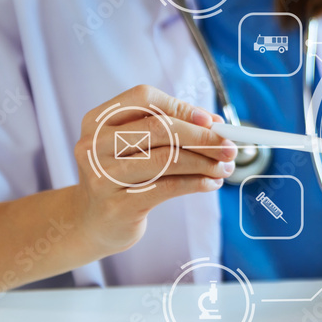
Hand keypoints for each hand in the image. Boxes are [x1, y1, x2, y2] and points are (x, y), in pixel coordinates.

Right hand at [71, 85, 235, 254]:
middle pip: (159, 129)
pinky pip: (167, 188)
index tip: (211, 120)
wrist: (91, 222)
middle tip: (229, 146)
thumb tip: (216, 123)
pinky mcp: (118, 205)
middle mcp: (94, 144)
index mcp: (97, 120)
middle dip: (202, 137)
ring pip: (167, 159)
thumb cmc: (122, 176)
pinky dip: (197, 183)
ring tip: (225, 168)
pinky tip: (211, 183)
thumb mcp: (135, 147)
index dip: (181, 107)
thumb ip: (170, 129)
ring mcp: (103, 175)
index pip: (144, 99)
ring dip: (205, 162)